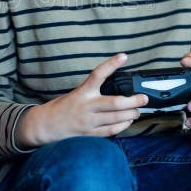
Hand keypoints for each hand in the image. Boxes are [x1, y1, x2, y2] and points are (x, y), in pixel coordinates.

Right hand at [15, 53, 147, 147]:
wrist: (46, 125)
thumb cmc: (62, 107)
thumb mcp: (76, 93)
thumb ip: (93, 91)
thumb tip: (117, 89)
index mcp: (82, 93)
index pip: (98, 74)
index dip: (111, 64)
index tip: (124, 56)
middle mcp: (86, 106)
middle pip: (115, 103)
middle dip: (133, 101)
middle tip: (144, 98)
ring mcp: (89, 122)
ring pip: (116, 118)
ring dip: (131, 114)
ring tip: (138, 111)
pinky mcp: (90, 134)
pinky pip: (111, 130)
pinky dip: (123, 126)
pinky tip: (128, 122)